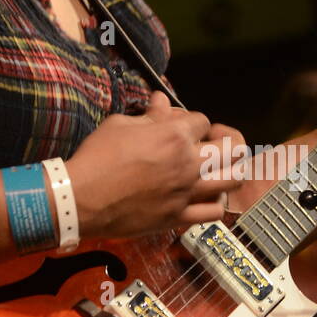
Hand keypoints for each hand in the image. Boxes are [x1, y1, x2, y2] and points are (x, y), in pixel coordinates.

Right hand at [67, 91, 241, 239]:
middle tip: (213, 140)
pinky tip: (203, 195)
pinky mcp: (180, 217)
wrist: (81, 198)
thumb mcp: (120, 125)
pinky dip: (215, 202)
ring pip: (234, 179)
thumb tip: (160, 100)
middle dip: (228, 137)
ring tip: (215, 167)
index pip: (202, 120)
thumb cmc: (97, 157)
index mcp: (174, 136)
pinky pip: (215, 211)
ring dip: (229, 169)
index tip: (181, 124)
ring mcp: (188, 192)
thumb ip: (148, 116)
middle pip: (235, 147)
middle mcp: (189, 163)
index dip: (192, 120)